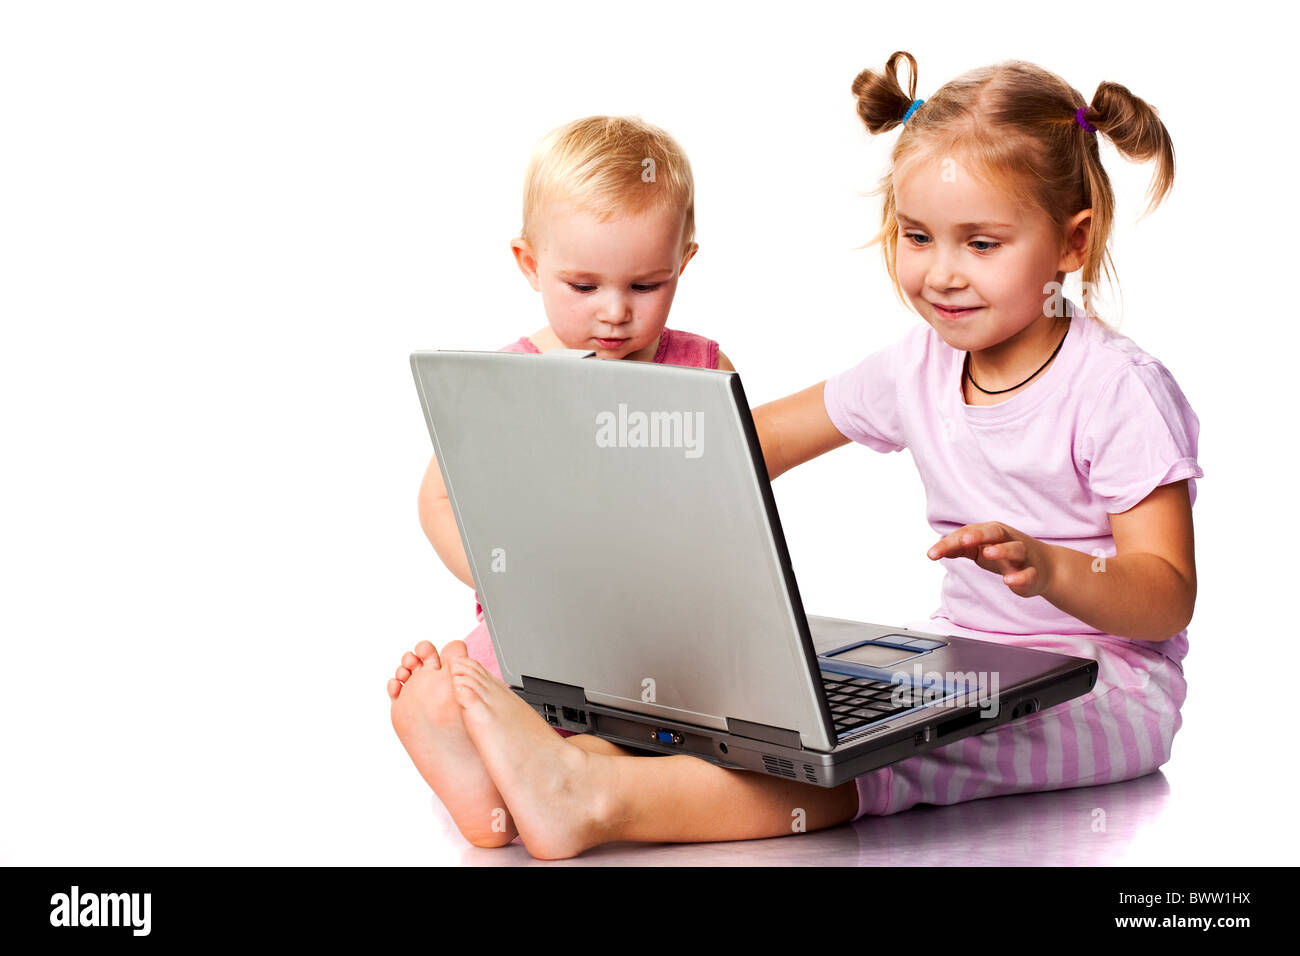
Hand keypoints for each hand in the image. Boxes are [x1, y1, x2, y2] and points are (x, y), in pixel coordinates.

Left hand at [926, 521, 1056, 598]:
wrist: (1046, 568)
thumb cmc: (1006, 556)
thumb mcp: (981, 550)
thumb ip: (960, 549)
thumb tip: (935, 550)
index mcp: (992, 533)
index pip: (968, 533)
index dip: (950, 543)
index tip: (932, 554)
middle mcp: (1008, 540)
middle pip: (995, 531)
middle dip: (979, 534)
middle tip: (964, 540)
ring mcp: (1023, 556)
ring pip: (1015, 549)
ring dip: (1001, 550)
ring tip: (987, 554)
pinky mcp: (1034, 574)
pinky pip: (1029, 574)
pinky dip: (1019, 577)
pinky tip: (1008, 581)